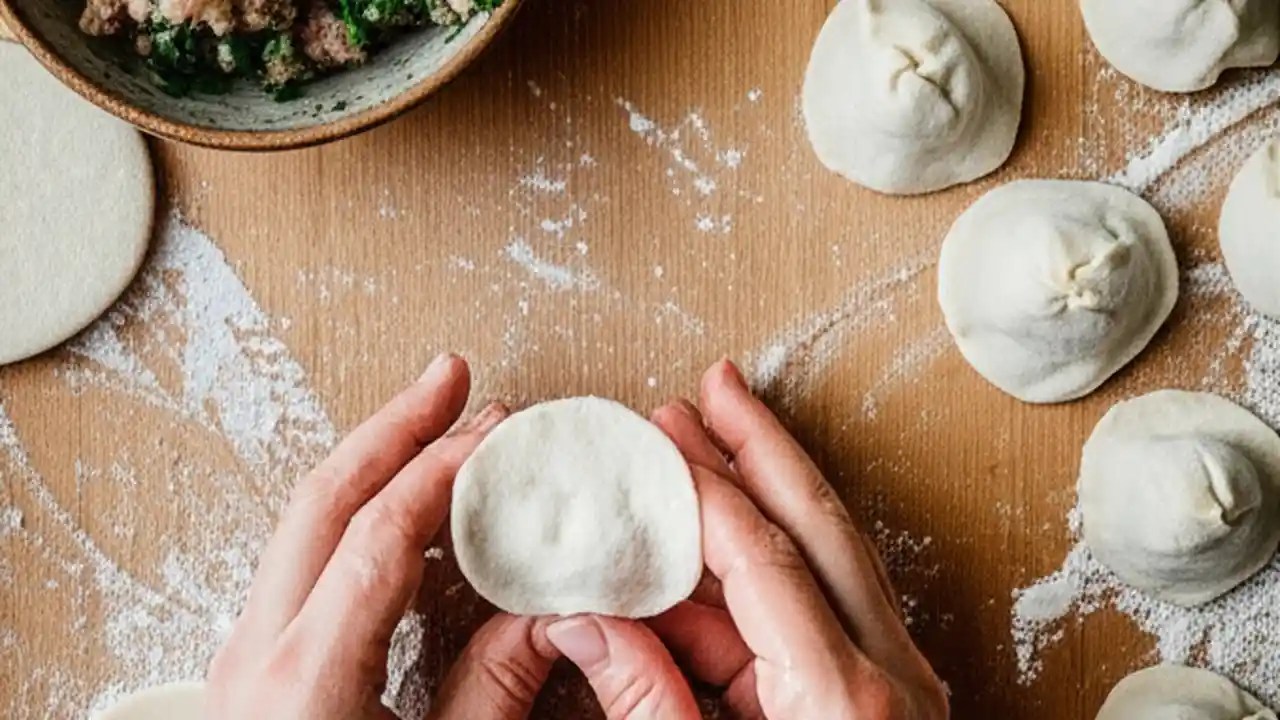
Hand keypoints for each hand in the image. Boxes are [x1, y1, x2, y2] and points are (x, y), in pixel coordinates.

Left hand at [207, 354, 563, 719]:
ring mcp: (245, 654)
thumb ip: (493, 692)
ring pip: (300, 520)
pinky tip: (397, 501)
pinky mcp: (252, 663)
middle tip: (448, 381)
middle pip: (321, 501)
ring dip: (370, 460)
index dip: (439, 472)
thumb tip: (547, 616)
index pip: (377, 539)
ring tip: (430, 423)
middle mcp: (260, 656)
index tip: (488, 433)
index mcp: (308, 684)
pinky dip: (352, 508)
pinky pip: (299, 554)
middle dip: (392, 427)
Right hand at [546, 360, 948, 718]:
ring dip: (769, 492)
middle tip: (717, 388)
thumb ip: (647, 701)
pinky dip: (768, 567)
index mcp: (843, 697)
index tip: (658, 447)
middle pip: (819, 526)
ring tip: (710, 442)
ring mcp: (898, 682)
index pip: (764, 556)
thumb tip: (587, 624)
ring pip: (833, 553)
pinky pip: (829, 603)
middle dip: (761, 447)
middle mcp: (887, 675)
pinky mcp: (885, 696)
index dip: (703, 492)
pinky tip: (712, 546)